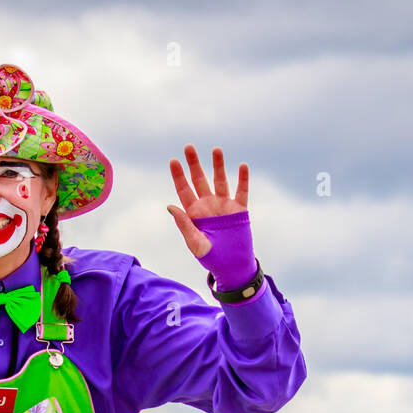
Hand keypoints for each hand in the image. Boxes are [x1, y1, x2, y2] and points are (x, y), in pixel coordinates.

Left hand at [167, 145, 248, 259]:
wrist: (232, 266)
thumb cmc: (211, 258)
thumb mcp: (195, 243)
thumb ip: (184, 224)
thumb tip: (170, 206)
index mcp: (194, 213)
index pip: (184, 190)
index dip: (178, 176)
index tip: (173, 161)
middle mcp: (208, 205)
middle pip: (199, 180)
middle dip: (194, 164)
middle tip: (188, 147)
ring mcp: (224, 206)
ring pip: (220, 180)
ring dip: (218, 165)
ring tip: (215, 149)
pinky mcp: (239, 210)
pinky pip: (241, 191)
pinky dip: (242, 179)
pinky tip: (242, 166)